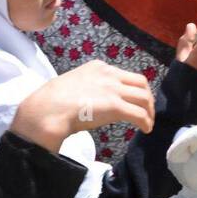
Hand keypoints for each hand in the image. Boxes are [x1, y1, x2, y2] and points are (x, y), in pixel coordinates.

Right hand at [10, 61, 155, 151]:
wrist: (47, 110)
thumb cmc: (52, 101)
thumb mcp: (73, 84)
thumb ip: (87, 88)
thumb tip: (92, 102)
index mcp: (98, 67)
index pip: (124, 75)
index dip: (133, 89)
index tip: (133, 101)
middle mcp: (108, 74)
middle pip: (140, 83)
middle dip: (147, 98)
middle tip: (146, 112)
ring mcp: (113, 89)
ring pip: (144, 97)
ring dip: (149, 111)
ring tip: (148, 123)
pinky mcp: (115, 106)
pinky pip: (139, 114)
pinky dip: (146, 122)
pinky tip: (145, 130)